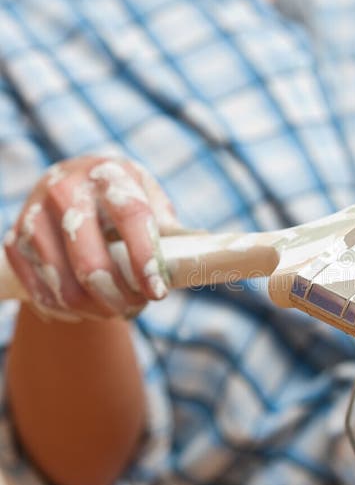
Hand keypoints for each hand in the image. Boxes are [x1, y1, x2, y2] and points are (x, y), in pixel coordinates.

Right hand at [4, 156, 180, 320]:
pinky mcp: (14, 239)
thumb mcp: (149, 199)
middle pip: (90, 261)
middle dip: (117, 297)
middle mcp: (67, 188)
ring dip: (94, 309)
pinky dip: (65, 310)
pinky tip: (83, 309)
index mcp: (109, 174)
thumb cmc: (123, 199)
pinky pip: (38, 291)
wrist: (73, 185)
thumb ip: (171, 226)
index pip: (132, 217)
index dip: (145, 260)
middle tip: (134, 309)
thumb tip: (205, 251)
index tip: (158, 293)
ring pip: (64, 284)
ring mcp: (34, 214)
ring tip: (114, 310)